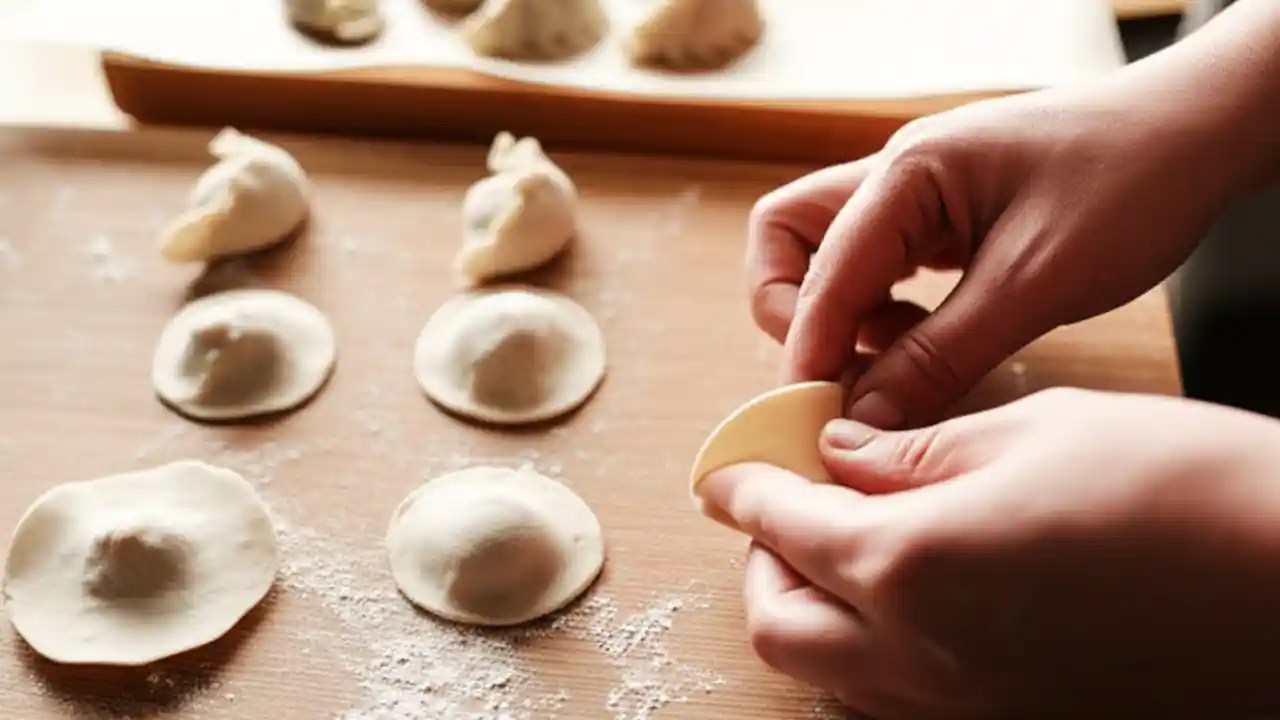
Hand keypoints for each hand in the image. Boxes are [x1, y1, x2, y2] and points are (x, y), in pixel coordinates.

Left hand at [702, 388, 1279, 716]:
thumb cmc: (1184, 488)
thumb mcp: (1033, 431)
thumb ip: (913, 449)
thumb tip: (840, 455)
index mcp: (915, 565)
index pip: (784, 528)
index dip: (745, 489)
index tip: (726, 471)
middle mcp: (924, 655)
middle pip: (781, 623)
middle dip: (764, 560)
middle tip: (785, 503)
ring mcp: (967, 704)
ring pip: (830, 669)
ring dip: (810, 605)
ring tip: (840, 542)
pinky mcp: (1010, 718)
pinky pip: (893, 692)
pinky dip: (866, 642)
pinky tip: (905, 588)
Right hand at [748, 1, 1279, 428]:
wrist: (1197, 135)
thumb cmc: (1131, 184)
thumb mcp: (1034, 285)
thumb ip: (941, 355)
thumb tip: (863, 417)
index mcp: (907, 173)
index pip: (818, 273)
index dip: (808, 352)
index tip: (814, 420)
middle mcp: (895, 175)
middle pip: (787, 240)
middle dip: (796, 314)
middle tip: (839, 375)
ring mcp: (916, 194)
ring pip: (827, 254)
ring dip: (841, 316)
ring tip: (892, 364)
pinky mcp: (942, 217)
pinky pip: (879, 267)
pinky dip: (883, 314)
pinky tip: (926, 341)